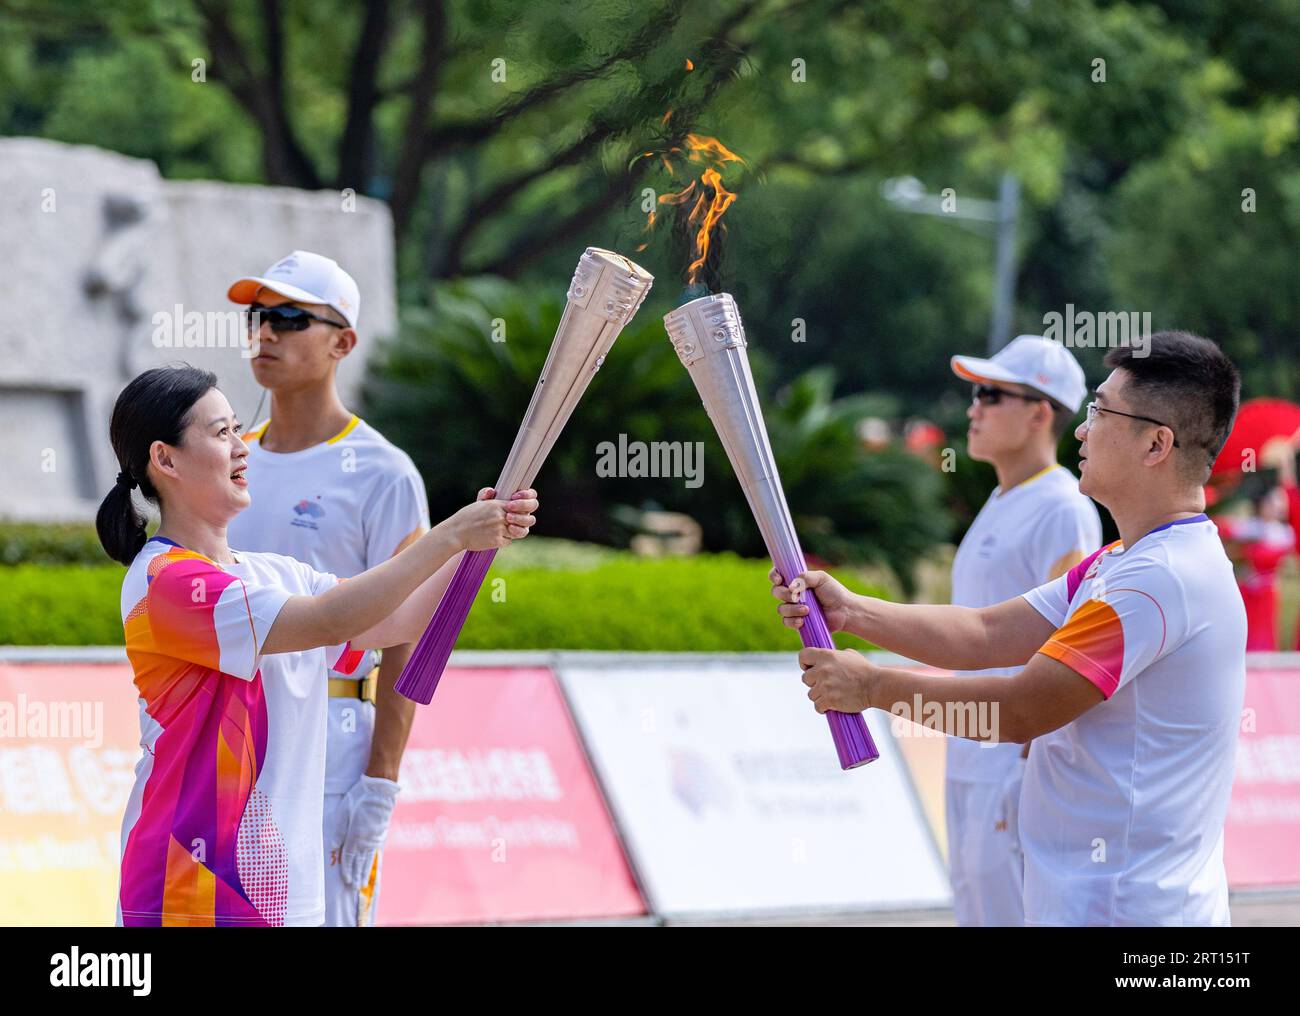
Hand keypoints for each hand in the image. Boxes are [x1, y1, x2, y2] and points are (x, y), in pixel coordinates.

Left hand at [329, 774, 400, 888]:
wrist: (381, 790)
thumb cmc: (359, 798)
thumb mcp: (343, 812)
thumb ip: (338, 831)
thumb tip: (333, 849)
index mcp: (356, 835)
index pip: (350, 858)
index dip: (347, 870)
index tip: (346, 881)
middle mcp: (366, 840)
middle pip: (360, 862)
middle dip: (357, 875)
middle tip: (355, 887)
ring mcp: (375, 837)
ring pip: (369, 858)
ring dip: (365, 871)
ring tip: (363, 882)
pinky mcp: (381, 832)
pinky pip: (375, 850)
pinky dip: (372, 860)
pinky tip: (370, 864)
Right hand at [450, 487, 538, 550]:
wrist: (456, 532)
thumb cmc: (466, 517)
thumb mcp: (478, 503)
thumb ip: (487, 496)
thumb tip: (492, 491)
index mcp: (498, 505)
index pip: (522, 506)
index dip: (524, 509)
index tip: (519, 511)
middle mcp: (501, 516)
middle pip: (525, 519)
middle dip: (523, 521)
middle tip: (516, 522)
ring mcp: (500, 529)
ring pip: (519, 531)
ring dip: (515, 531)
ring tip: (508, 530)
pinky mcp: (497, 540)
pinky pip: (509, 541)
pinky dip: (505, 540)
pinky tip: (496, 538)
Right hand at [769, 568, 852, 632]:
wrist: (844, 611)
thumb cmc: (834, 592)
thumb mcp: (821, 578)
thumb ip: (805, 577)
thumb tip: (790, 586)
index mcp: (796, 581)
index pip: (777, 576)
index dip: (774, 576)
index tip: (779, 580)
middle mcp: (792, 594)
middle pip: (775, 592)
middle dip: (784, 594)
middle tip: (797, 596)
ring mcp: (794, 608)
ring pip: (781, 609)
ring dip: (792, 609)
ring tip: (807, 610)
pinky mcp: (797, 622)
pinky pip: (786, 622)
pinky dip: (793, 621)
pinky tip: (802, 621)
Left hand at [798, 646, 875, 713]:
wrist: (876, 685)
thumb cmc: (864, 670)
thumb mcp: (849, 655)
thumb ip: (833, 656)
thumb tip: (823, 659)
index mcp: (826, 655)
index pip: (803, 656)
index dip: (805, 664)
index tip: (809, 669)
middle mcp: (823, 669)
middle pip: (805, 679)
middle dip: (814, 683)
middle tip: (826, 685)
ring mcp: (825, 685)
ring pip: (811, 694)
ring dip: (819, 697)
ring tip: (832, 695)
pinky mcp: (830, 699)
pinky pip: (817, 706)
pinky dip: (823, 708)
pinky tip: (830, 706)